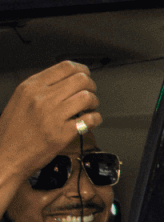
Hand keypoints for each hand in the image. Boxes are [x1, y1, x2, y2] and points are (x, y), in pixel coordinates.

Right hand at [0, 62, 100, 180]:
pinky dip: (96, 119)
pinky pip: (90, 119)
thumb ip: (41, 88)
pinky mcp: (63, 132)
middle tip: (89, 94)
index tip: (86, 76)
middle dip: (91, 86)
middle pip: (81, 80)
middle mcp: (42, 98)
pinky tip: (90, 121)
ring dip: (94, 103)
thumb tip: (66, 81)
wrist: (6, 155)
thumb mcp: (20, 99)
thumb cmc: (12, 131)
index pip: (66, 66)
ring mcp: (53, 115)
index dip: (82, 70)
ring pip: (88, 97)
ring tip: (89, 109)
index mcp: (31, 87)